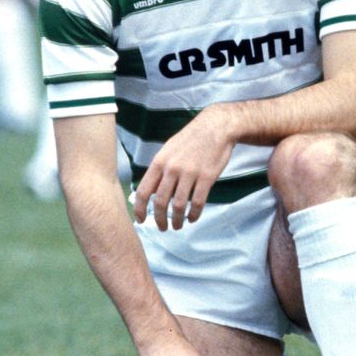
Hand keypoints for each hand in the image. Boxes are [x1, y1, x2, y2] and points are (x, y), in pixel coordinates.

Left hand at [134, 105, 234, 230]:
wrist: (215, 127)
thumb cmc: (190, 140)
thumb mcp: (168, 150)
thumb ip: (159, 170)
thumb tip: (151, 192)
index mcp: (160, 162)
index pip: (144, 191)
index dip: (140, 209)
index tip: (141, 220)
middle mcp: (172, 168)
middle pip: (161, 202)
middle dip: (160, 219)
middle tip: (163, 227)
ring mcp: (190, 173)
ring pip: (179, 205)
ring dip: (177, 220)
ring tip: (178, 226)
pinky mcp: (207, 177)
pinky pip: (198, 202)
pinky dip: (194, 214)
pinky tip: (193, 218)